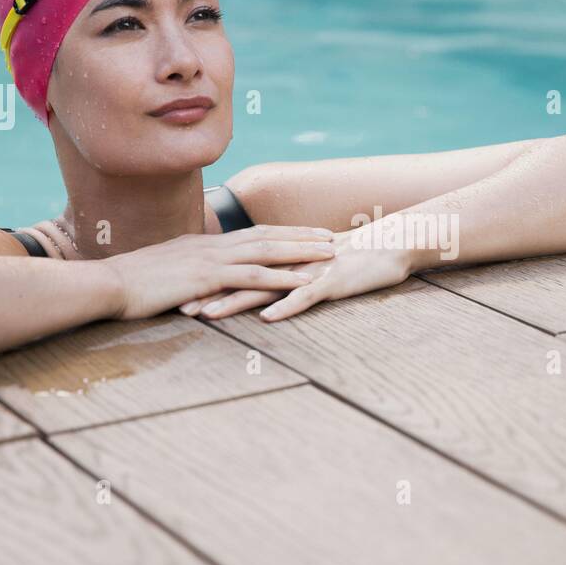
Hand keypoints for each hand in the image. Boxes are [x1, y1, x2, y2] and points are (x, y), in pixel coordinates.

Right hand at [104, 224, 336, 320]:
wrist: (106, 284)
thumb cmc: (127, 285)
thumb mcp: (161, 274)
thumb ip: (183, 273)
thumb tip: (194, 279)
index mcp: (201, 244)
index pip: (250, 234)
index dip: (281, 234)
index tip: (304, 234)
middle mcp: (210, 245)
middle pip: (266, 236)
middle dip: (301, 236)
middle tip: (331, 235)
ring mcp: (209, 259)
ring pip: (266, 250)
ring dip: (301, 252)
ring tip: (330, 253)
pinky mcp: (206, 277)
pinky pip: (252, 275)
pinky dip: (282, 276)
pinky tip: (304, 281)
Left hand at [180, 227, 413, 321]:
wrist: (389, 244)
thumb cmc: (349, 260)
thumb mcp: (310, 269)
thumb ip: (284, 276)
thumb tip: (261, 290)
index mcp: (280, 260)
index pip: (236, 271)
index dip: (206, 282)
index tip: (177, 294)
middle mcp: (288, 263)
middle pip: (241, 278)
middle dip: (208, 293)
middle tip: (176, 307)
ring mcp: (308, 271)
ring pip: (265, 287)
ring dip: (235, 302)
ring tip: (208, 315)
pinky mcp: (331, 281)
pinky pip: (305, 296)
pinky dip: (286, 307)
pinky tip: (268, 319)